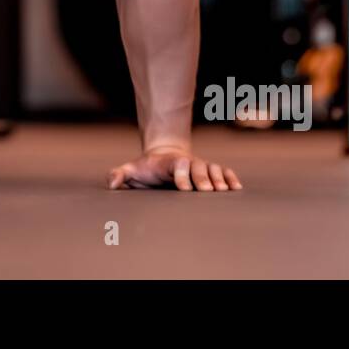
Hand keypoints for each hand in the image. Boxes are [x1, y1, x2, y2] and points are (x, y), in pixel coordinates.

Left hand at [106, 146, 241, 191]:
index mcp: (170, 163)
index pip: (177, 166)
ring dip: (219, 179)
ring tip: (224, 191)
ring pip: (213, 169)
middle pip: (198, 167)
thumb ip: (120, 174)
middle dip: (203, 179)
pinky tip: (236, 188)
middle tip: (207, 191)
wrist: (163, 156)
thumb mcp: (132, 170)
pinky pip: (222, 171)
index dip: (182, 175)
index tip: (184, 189)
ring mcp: (200, 165)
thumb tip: (111, 183)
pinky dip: (230, 177)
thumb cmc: (147, 168)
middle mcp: (188, 162)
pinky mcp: (210, 171)